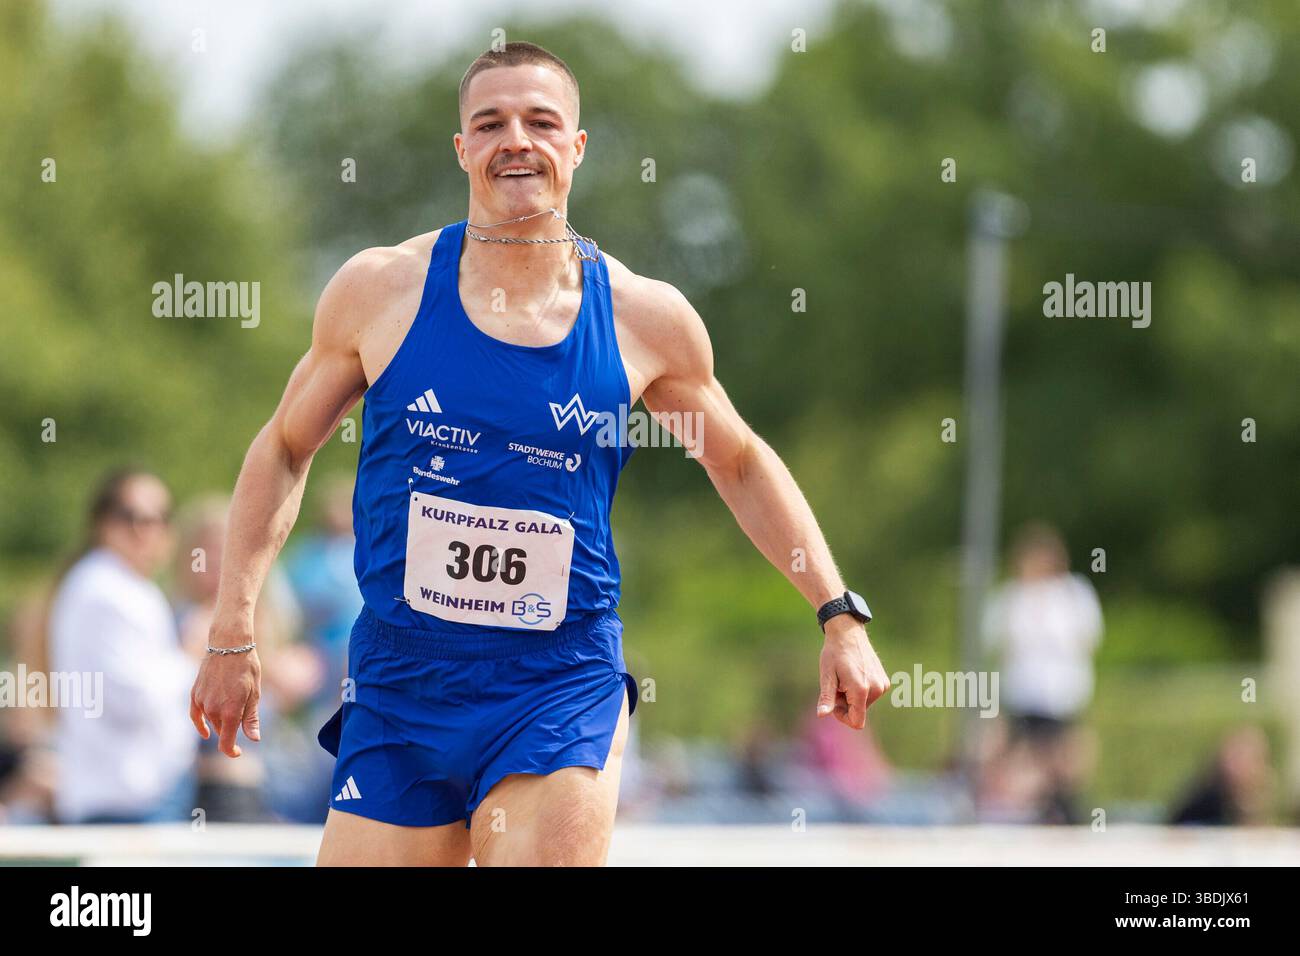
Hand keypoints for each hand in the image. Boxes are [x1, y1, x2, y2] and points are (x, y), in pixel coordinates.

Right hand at [189, 620, 262, 757]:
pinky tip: (206, 733)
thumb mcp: (255, 693)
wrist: (229, 645)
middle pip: (222, 731)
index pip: (226, 743)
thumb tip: (253, 739)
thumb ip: (251, 718)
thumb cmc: (247, 667)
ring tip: (234, 701)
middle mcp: (213, 710)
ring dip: (221, 721)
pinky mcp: (195, 694)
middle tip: (245, 715)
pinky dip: (200, 725)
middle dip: (232, 730)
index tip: (238, 752)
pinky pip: (195, 716)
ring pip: (212, 722)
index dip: (232, 752)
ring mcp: (202, 702)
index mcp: (230, 711)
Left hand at [817, 617, 889, 728]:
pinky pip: (870, 696)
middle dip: (845, 704)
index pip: (857, 722)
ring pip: (864, 705)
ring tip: (844, 678)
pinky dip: (859, 691)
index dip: (842, 717)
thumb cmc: (834, 653)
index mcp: (861, 690)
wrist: (848, 632)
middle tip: (836, 685)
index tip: (833, 702)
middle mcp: (876, 689)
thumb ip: (826, 698)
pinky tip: (852, 674)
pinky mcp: (884, 682)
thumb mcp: (827, 676)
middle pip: (859, 712)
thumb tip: (822, 715)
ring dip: (851, 697)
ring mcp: (882, 685)